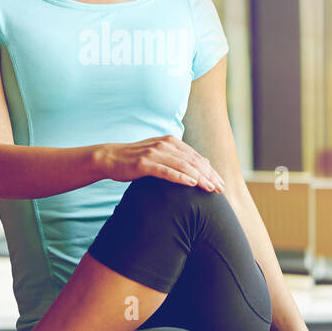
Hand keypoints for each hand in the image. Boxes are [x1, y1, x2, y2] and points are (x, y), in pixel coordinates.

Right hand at [97, 135, 225, 192]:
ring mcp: (155, 153)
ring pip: (183, 166)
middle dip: (209, 176)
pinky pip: (166, 171)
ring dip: (199, 178)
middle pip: (193, 162)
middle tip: (220, 189)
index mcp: (171, 141)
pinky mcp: (145, 163)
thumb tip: (203, 163)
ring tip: (210, 188)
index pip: (196, 157)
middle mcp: (165, 144)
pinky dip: (181, 177)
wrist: (110, 157)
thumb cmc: (136, 159)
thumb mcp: (160, 154)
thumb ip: (179, 157)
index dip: (210, 171)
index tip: (221, 183)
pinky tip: (192, 183)